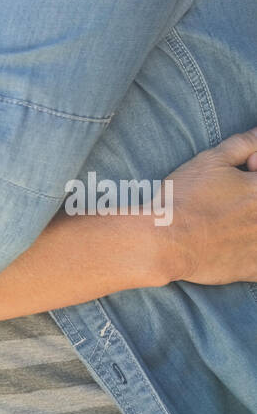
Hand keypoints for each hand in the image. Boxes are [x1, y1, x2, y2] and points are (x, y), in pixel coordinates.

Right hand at [166, 127, 256, 284]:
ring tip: (228, 222)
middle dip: (251, 200)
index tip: (246, 173)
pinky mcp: (253, 269)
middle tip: (230, 200)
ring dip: (251, 226)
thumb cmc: (185, 197)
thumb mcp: (212, 160)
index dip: (254, 173)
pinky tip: (234, 245)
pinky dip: (251, 253)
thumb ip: (244, 143)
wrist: (164, 240)